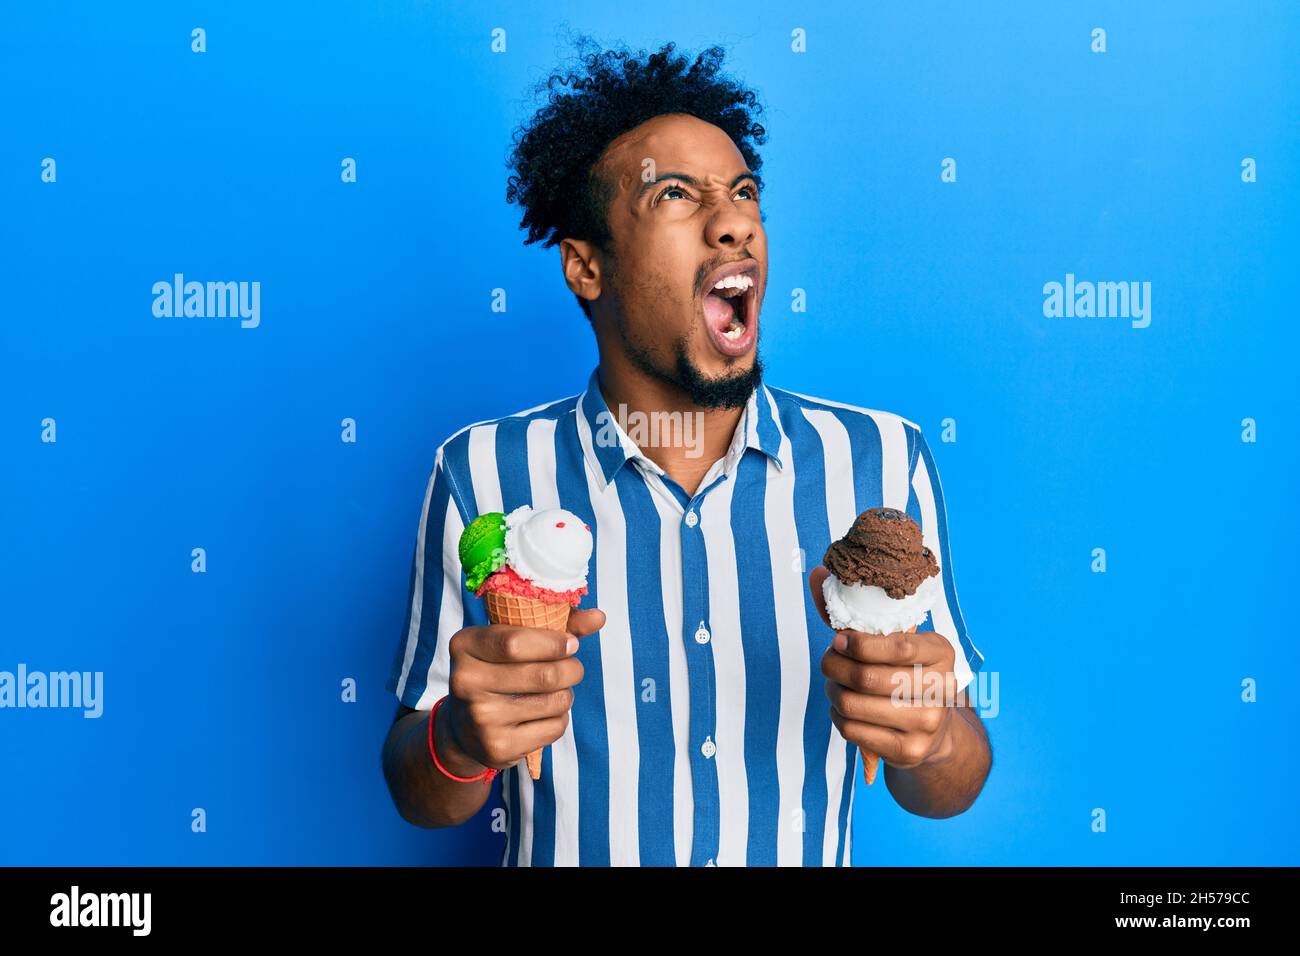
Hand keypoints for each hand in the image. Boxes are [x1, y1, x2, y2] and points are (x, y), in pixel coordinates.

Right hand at [439, 607, 604, 772]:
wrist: (465, 729)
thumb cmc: (499, 670)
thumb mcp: (514, 640)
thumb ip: (557, 624)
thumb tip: (599, 616)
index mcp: (465, 645)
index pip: (515, 643)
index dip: (554, 643)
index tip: (572, 644)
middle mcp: (465, 681)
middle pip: (544, 675)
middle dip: (572, 670)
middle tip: (573, 668)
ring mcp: (480, 717)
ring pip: (554, 702)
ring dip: (567, 694)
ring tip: (555, 691)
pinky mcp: (498, 746)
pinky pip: (554, 728)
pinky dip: (559, 719)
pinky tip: (542, 715)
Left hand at [808, 566, 957, 770]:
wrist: (932, 730)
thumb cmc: (901, 672)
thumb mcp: (890, 642)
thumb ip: (854, 613)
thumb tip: (816, 573)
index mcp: (941, 652)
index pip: (898, 646)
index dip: (859, 644)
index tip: (837, 641)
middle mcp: (942, 688)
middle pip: (867, 678)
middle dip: (833, 667)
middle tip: (826, 662)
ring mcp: (927, 723)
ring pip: (854, 705)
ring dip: (832, 692)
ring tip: (833, 684)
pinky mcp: (910, 752)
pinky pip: (852, 730)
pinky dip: (837, 716)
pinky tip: (843, 708)